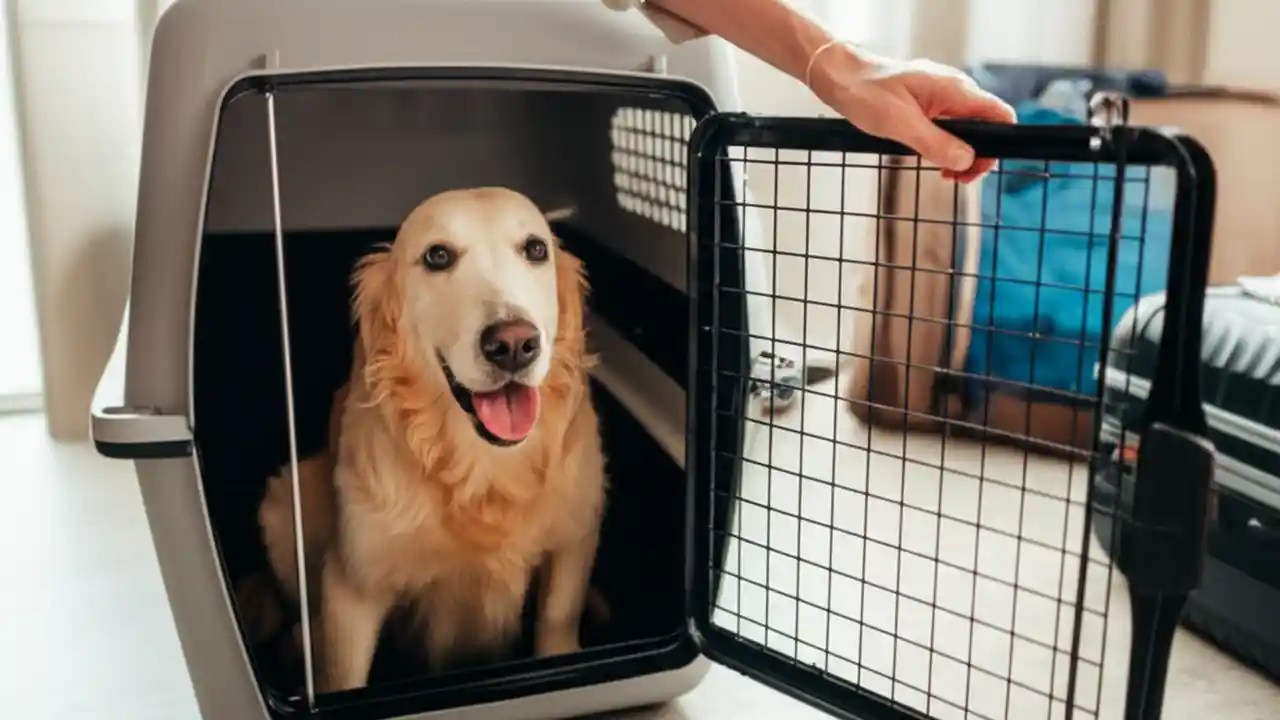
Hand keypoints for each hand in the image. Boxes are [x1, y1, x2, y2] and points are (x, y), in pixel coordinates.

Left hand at [809, 45, 1016, 182]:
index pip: (999, 115)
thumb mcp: (899, 124)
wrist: (841, 78)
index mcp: (953, 90)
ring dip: (961, 154)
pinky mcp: (929, 103)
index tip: (975, 170)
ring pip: (968, 129)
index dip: (998, 145)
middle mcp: (954, 90)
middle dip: (977, 156)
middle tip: (955, 179)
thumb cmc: (866, 93)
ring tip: (944, 174)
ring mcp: (942, 96)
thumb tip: (966, 161)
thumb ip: (935, 143)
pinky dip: (947, 145)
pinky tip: (934, 159)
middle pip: (987, 126)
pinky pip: (950, 126)